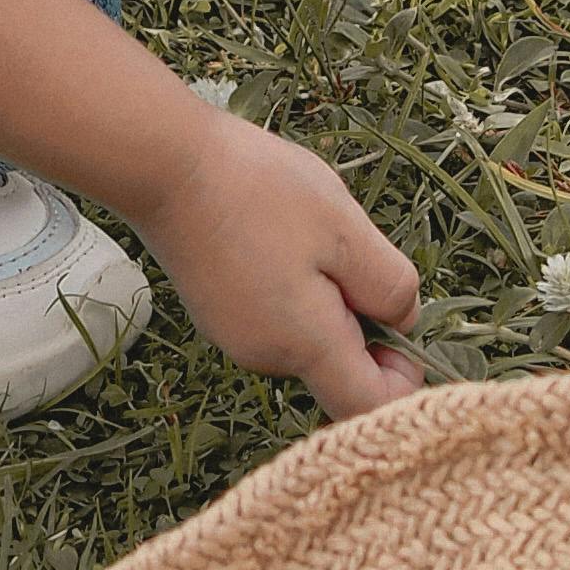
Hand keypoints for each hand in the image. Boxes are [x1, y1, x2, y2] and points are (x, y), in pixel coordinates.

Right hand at [127, 111, 424, 420]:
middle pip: (338, 368)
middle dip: (363, 320)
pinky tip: (277, 231)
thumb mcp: (347, 230)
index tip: (403, 323)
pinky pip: (277, 315)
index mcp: (304, 345)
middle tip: (351, 251)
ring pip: (308, 336)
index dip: (404, 381)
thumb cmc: (259, 191)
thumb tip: (404, 322)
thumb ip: (389, 287)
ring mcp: (235, 334)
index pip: (369, 406)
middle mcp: (266, 356)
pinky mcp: (218, 309)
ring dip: (327, 295)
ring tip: (309, 231)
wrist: (165, 164)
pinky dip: (294, 284)